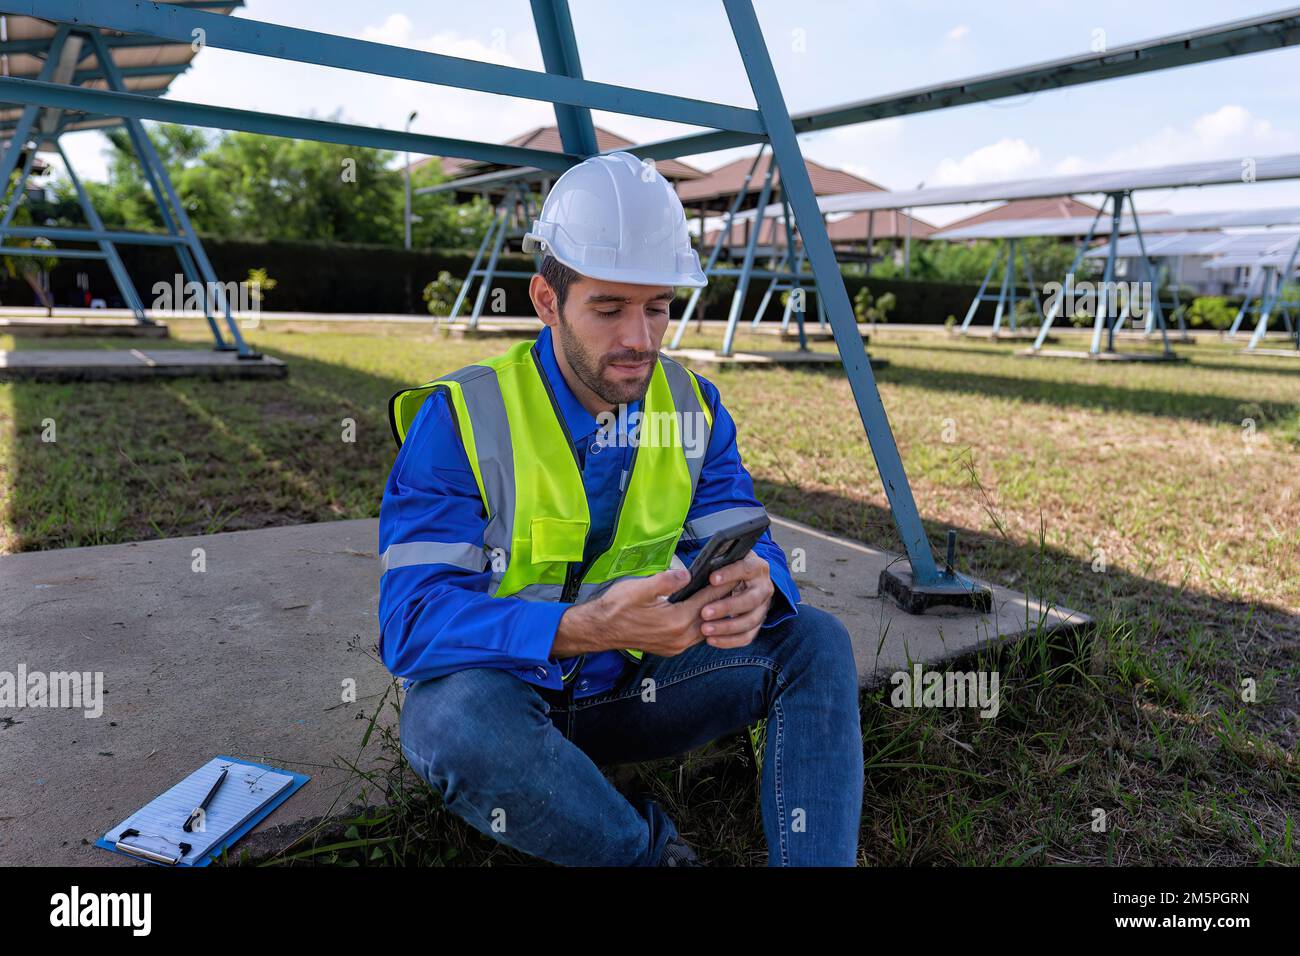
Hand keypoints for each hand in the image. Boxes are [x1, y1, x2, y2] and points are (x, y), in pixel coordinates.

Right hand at [551, 568, 735, 658]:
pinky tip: (703, 613)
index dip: (721, 584)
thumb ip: (666, 581)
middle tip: (735, 582)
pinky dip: (703, 624)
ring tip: (723, 596)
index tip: (734, 573)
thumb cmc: (616, 607)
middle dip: (723, 599)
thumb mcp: (640, 588)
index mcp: (676, 620)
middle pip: (711, 616)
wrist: (599, 630)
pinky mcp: (670, 648)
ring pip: (706, 629)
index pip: (707, 600)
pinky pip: (695, 636)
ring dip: (714, 614)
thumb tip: (687, 575)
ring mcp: (676, 645)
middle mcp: (680, 637)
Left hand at [697, 550, 772, 648]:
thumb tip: (690, 571)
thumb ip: (714, 562)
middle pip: (750, 600)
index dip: (730, 574)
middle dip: (727, 607)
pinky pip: (747, 636)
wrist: (741, 579)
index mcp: (757, 567)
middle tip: (704, 612)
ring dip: (727, 627)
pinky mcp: (757, 624)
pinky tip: (711, 640)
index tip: (711, 579)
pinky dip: (729, 640)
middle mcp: (764, 587)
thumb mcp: (724, 559)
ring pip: (750, 621)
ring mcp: (763, 607)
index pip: (746, 569)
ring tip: (705, 629)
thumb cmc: (727, 568)